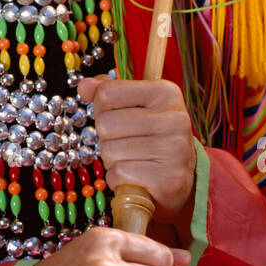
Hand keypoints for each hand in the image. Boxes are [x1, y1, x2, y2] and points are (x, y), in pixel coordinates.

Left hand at [78, 75, 196, 224]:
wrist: (180, 179)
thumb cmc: (151, 138)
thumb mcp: (135, 107)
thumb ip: (110, 92)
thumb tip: (84, 86)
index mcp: (165, 92)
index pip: (107, 92)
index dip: (102, 109)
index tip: (119, 118)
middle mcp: (175, 117)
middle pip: (105, 123)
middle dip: (107, 138)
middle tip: (127, 144)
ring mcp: (174, 149)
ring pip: (109, 151)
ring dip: (113, 161)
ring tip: (134, 161)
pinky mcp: (168, 179)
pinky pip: (118, 174)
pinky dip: (119, 179)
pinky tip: (137, 177)